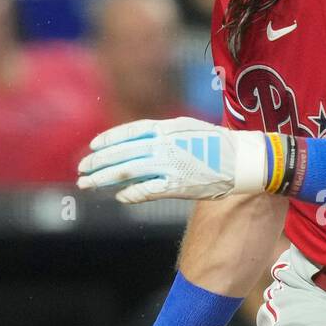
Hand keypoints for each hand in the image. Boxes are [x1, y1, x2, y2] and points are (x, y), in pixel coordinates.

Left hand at [77, 117, 266, 203]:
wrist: (244, 160)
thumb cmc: (219, 145)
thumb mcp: (189, 129)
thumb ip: (165, 135)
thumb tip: (144, 143)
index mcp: (168, 128)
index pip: (130, 131)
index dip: (109, 139)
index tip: (93, 146)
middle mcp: (165, 145)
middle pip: (123, 153)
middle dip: (98, 162)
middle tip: (81, 170)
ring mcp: (170, 165)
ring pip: (128, 171)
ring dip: (105, 178)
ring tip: (88, 184)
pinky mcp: (178, 185)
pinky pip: (147, 190)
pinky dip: (131, 193)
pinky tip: (120, 197)